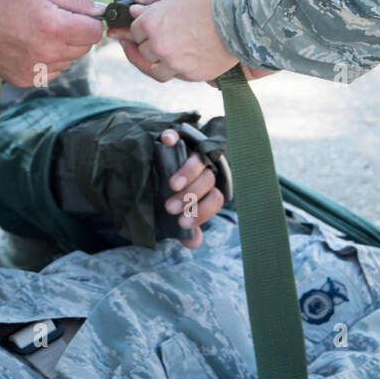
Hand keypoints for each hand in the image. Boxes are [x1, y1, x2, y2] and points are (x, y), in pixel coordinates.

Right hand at [0, 0, 104, 86]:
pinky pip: (52, 71)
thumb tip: (102, 11)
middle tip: (54, 19)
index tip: (79, 16)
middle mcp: (47, 53)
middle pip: (84, 48)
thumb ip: (77, 1)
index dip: (90, 22)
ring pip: (68, 61)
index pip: (95, 33)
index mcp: (55, 27)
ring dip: (61, 48)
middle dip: (76, 34)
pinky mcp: (25, 79)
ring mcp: (36, 70)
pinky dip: (47, 60)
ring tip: (38, 31)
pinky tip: (30, 44)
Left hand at [112, 0, 241, 80]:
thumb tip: (135, 14)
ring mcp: (175, 63)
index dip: (138, 30)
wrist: (240, 17)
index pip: (134, 31)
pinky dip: (176, 68)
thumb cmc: (210, 0)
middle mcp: (159, 46)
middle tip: (148, 43)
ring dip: (156, 63)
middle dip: (146, 46)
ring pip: (154, 70)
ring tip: (163, 56)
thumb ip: (153, 10)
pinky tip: (182, 58)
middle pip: (142, 51)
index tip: (139, 31)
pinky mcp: (192, 74)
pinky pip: (177, 75)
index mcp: (151, 23)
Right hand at [159, 126, 223, 248]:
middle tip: (170, 208)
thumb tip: (193, 243)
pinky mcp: (180, 138)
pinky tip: (167, 141)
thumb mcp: (181, 210)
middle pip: (208, 180)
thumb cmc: (177, 194)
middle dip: (191, 196)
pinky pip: (180, 134)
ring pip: (199, 159)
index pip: (215, 199)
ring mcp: (194, 151)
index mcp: (210, 188)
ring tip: (172, 185)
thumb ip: (187, 225)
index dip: (201, 212)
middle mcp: (207, 169)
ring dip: (187, 173)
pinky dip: (173, 137)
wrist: (164, 164)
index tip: (181, 223)